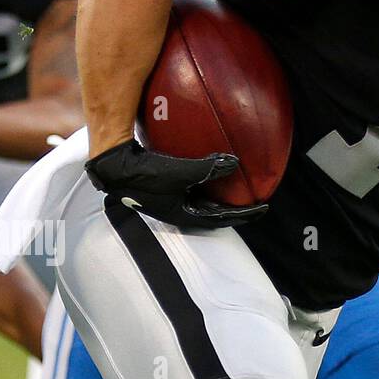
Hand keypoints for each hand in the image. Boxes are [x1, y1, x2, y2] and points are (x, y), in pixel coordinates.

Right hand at [84, 140, 266, 228]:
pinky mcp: (165, 184)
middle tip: (254, 199)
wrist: (114, 167)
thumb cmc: (146, 173)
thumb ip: (208, 168)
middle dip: (234, 207)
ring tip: (238, 183)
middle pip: (213, 211)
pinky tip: (212, 159)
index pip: (221, 219)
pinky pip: (194, 182)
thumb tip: (236, 162)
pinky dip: (206, 176)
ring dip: (220, 193)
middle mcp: (178, 209)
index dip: (243, 215)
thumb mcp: (180, 172)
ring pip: (203, 197)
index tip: (263, 208)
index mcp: (183, 214)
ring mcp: (171, 197)